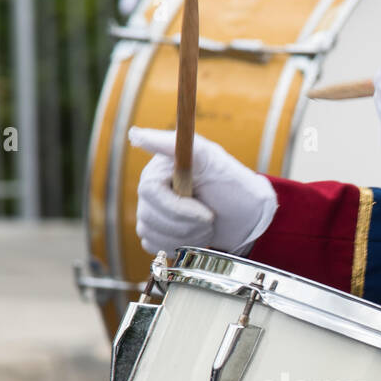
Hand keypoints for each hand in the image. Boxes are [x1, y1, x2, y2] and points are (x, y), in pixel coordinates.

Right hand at [129, 127, 277, 254]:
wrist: (245, 216)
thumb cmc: (231, 184)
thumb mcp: (210, 158)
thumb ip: (174, 144)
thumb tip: (136, 134)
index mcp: (159, 169)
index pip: (149, 191)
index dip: (176, 207)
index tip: (204, 212)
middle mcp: (150, 190)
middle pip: (149, 216)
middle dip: (187, 225)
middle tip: (210, 219)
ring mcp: (150, 213)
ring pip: (151, 233)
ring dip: (186, 236)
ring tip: (206, 226)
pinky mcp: (155, 233)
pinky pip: (154, 245)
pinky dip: (178, 246)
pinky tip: (195, 236)